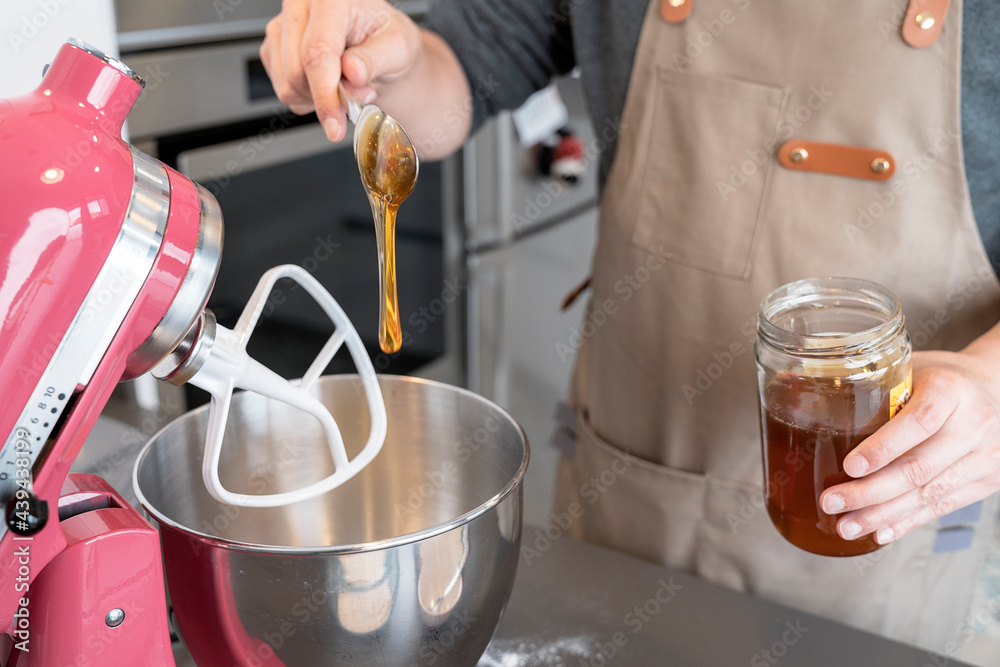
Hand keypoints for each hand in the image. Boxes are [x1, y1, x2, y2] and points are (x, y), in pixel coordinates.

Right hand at [259, 0, 421, 141]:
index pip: (317, 52)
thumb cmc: (388, 39)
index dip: (325, 94)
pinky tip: (327, 85)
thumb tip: (353, 73)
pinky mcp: (274, 47)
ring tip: (345, 86)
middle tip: (358, 97)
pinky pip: (283, 90)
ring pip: (287, 85)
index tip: (335, 126)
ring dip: (318, 100)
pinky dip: (308, 99)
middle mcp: (300, 7)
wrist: (378, 45)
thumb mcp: (398, 48)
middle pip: (297, 72)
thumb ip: (375, 60)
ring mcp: (282, 26)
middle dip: (327, 99)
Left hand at [819, 346, 999, 544]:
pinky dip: (908, 522)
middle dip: (870, 492)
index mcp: (951, 389)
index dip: (883, 447)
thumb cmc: (938, 377)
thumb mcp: (909, 367)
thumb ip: (867, 382)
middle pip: (919, 467)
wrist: (996, 388)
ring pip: (930, 493)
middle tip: (831, 502)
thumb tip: (791, 384)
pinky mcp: (987, 480)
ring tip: (847, 525)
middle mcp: (973, 423)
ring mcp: (984, 456)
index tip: (849, 466)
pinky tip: (880, 532)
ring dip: (883, 514)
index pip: (919, 422)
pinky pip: (944, 507)